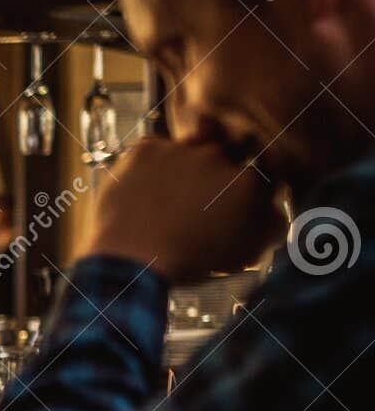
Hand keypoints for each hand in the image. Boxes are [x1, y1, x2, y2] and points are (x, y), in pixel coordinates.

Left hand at [88, 138, 283, 283]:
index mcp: (248, 181)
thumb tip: (276, 213)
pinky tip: (143, 193)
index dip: (244, 183)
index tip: (231, 196)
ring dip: (182, 167)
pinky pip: (152, 151)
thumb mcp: (245, 251)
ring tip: (166, 199)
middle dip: (213, 173)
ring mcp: (180, 150)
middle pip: (222, 154)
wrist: (134, 260)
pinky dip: (148, 167)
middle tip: (195, 200)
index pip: (259, 169)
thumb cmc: (190, 261)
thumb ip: (270, 225)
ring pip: (187, 149)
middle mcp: (218, 157)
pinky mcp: (145, 151)